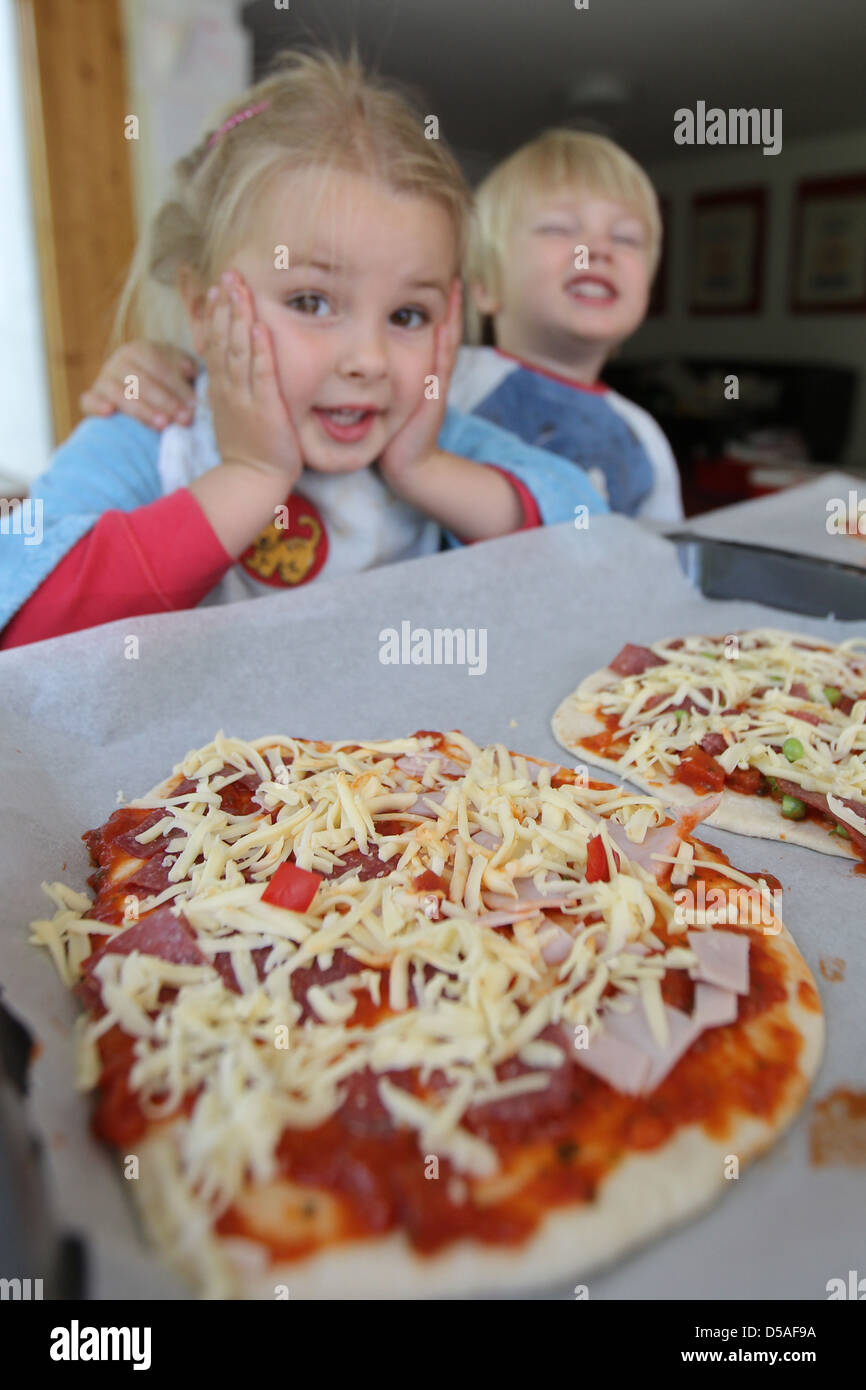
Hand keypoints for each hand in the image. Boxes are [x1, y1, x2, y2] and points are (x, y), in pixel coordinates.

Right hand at [79, 341, 196, 427]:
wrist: (140, 387)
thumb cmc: (166, 380)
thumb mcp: (179, 368)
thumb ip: (187, 369)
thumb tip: (190, 371)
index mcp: (139, 350)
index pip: (159, 367)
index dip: (178, 387)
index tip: (194, 406)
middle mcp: (118, 361)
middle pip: (141, 382)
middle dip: (166, 402)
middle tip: (185, 420)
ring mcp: (103, 379)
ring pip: (120, 393)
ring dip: (142, 410)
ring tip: (163, 425)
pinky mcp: (92, 397)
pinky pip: (89, 400)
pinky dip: (97, 405)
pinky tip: (109, 413)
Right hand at [200, 270, 302, 489]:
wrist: (251, 480)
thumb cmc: (248, 448)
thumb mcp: (232, 411)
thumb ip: (230, 386)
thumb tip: (234, 363)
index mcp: (221, 387)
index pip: (214, 343)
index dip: (215, 314)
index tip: (217, 288)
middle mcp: (229, 388)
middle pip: (224, 339)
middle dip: (226, 305)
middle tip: (228, 274)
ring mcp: (245, 398)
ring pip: (238, 351)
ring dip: (239, 318)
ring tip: (239, 289)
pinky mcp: (265, 409)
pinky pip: (261, 375)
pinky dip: (260, 351)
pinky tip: (259, 328)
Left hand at [378, 277, 462, 489]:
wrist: (406, 466)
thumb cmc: (387, 434)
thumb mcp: (378, 400)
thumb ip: (369, 377)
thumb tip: (346, 359)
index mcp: (412, 370)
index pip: (417, 328)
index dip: (421, 302)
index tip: (424, 272)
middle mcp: (428, 372)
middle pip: (439, 327)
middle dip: (442, 299)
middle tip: (447, 267)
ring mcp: (434, 382)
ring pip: (445, 340)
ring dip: (449, 312)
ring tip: (453, 283)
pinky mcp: (434, 395)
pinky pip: (441, 362)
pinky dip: (446, 339)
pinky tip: (444, 318)